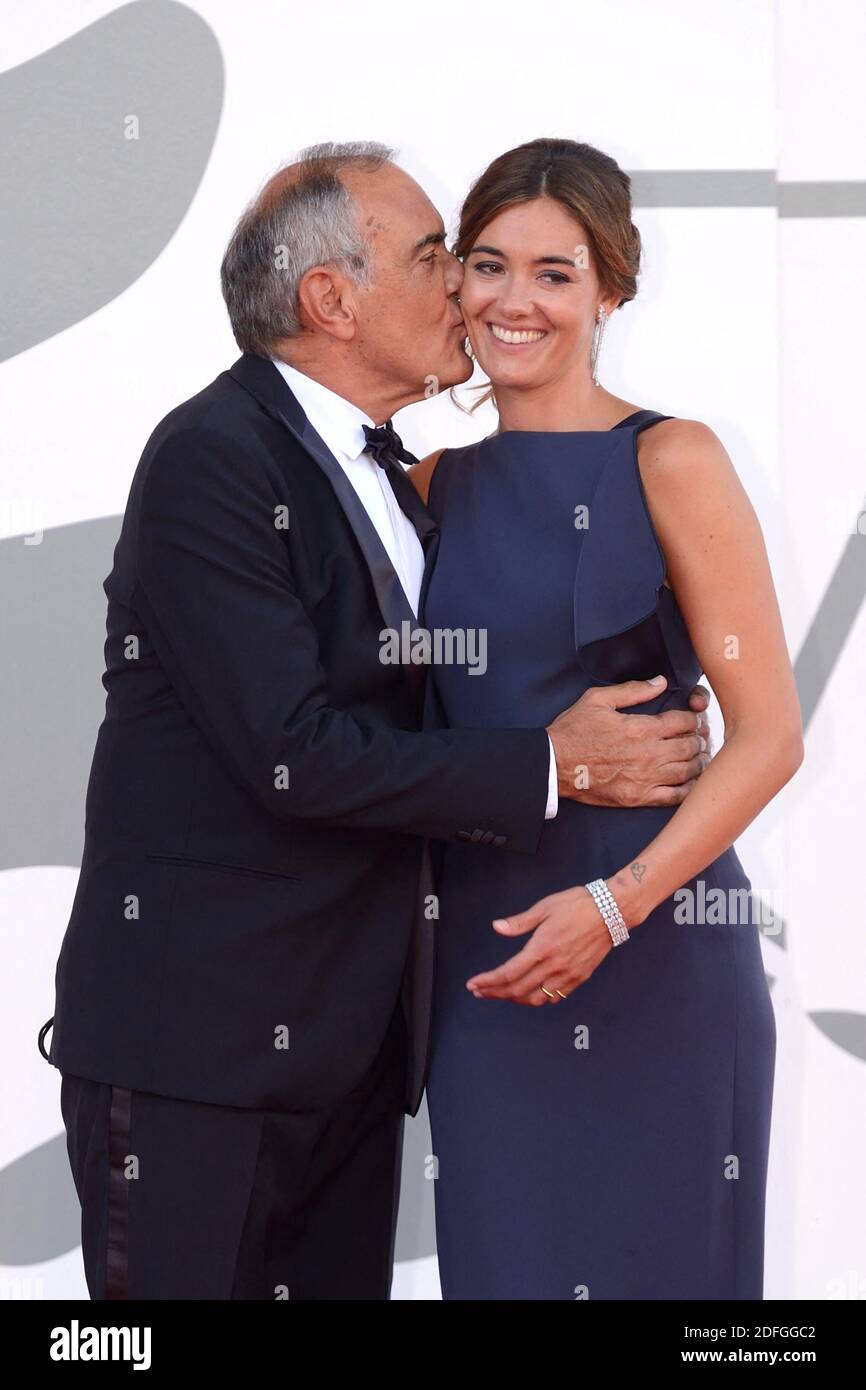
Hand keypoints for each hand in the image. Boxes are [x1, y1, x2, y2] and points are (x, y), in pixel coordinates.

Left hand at [465, 887, 613, 1004]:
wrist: (611, 911)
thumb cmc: (577, 905)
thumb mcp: (544, 907)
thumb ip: (519, 922)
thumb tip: (497, 927)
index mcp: (542, 948)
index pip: (508, 973)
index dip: (488, 982)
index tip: (473, 984)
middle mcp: (554, 965)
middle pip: (517, 989)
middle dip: (495, 992)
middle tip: (479, 991)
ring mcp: (568, 974)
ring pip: (536, 998)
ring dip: (515, 999)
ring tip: (501, 993)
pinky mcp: (579, 977)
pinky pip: (555, 997)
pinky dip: (538, 999)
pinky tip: (529, 993)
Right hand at [546, 676, 711, 807]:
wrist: (553, 765)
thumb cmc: (573, 730)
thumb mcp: (598, 699)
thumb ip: (633, 690)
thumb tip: (661, 682)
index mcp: (641, 728)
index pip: (685, 721)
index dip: (695, 718)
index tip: (695, 718)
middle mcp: (648, 754)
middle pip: (691, 746)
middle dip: (700, 739)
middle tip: (701, 737)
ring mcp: (645, 778)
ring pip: (688, 771)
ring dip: (699, 762)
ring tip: (700, 757)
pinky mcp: (639, 798)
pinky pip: (675, 796)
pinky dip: (689, 789)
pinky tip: (690, 782)